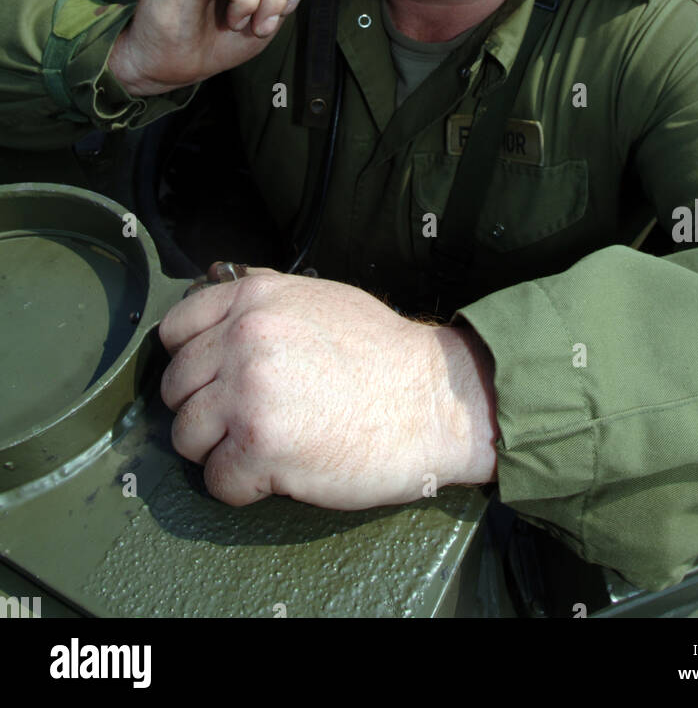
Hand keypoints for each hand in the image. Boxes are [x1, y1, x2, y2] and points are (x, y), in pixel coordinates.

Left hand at [159, 269, 499, 507]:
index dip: (191, 360)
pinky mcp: (260, 447)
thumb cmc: (385, 354)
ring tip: (262, 447)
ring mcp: (248, 393)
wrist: (434, 400)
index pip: (175, 329)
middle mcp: (244, 339)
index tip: (211, 378)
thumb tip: (219, 302)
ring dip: (218, 450)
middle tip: (244, 420)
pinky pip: (216, 481)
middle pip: (176, 388)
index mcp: (255, 299)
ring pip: (186, 437)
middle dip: (205, 409)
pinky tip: (277, 471)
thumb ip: (264, 299)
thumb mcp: (319, 299)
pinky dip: (242, 486)